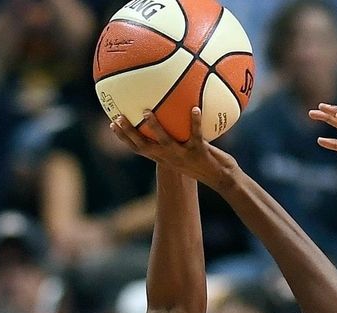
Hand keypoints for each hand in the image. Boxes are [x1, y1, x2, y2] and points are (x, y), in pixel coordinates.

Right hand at [110, 109, 234, 187]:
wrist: (223, 180)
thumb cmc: (206, 164)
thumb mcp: (186, 154)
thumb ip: (178, 140)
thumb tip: (174, 118)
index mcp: (165, 159)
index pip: (140, 149)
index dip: (125, 138)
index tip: (112, 125)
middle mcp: (171, 159)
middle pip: (144, 146)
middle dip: (129, 133)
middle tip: (117, 118)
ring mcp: (185, 156)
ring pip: (166, 142)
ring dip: (155, 128)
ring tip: (146, 112)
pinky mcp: (200, 153)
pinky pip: (196, 135)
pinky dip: (195, 122)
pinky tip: (195, 108)